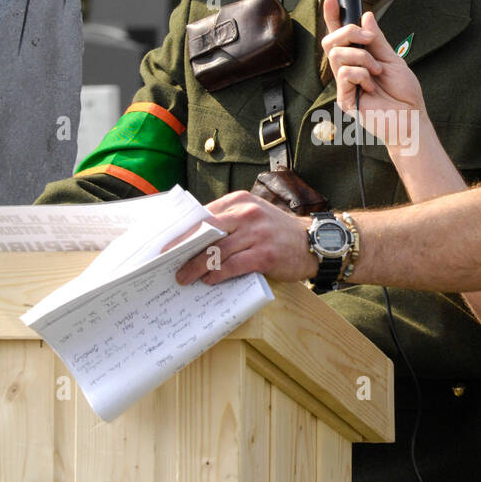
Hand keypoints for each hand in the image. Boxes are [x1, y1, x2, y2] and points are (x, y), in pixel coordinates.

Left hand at [171, 192, 317, 284]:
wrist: (313, 241)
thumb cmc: (277, 231)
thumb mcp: (253, 215)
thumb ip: (228, 221)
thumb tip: (194, 237)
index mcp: (240, 201)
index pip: (204, 215)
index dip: (184, 230)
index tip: (167, 243)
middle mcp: (247, 214)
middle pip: (206, 231)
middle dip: (184, 247)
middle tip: (167, 261)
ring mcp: (257, 234)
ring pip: (217, 251)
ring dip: (196, 266)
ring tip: (184, 277)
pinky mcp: (265, 254)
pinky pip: (234, 265)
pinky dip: (218, 274)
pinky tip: (209, 280)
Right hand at [322, 0, 424, 149]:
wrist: (411, 119)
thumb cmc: (404, 94)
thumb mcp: (393, 59)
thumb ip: (377, 40)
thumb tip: (365, 17)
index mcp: (359, 60)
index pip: (341, 36)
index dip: (333, 17)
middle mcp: (348, 71)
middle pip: (331, 41)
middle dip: (348, 32)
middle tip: (369, 39)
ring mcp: (345, 85)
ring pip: (338, 55)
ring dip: (363, 57)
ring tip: (378, 71)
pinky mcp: (345, 98)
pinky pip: (346, 73)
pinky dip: (363, 74)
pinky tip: (373, 87)